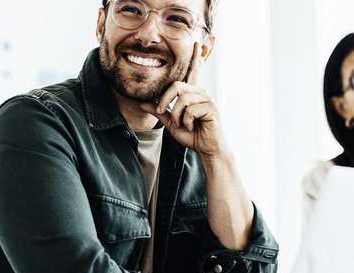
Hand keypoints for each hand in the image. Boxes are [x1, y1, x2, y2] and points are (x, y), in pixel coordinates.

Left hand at [139, 42, 227, 158]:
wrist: (207, 149)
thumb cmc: (192, 135)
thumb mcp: (172, 123)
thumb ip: (160, 112)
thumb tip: (142, 103)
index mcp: (192, 93)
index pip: (190, 73)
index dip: (195, 57)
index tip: (198, 42)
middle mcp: (200, 93)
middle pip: (177, 86)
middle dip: (165, 101)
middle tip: (161, 112)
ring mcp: (207, 100)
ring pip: (182, 99)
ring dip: (176, 116)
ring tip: (182, 125)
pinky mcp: (211, 108)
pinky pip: (191, 110)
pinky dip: (186, 121)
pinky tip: (191, 127)